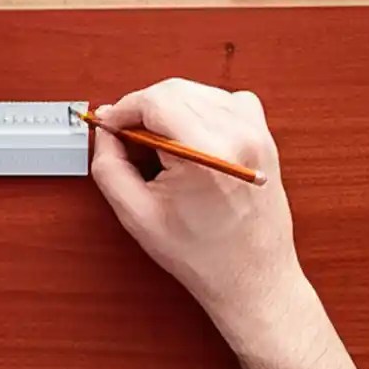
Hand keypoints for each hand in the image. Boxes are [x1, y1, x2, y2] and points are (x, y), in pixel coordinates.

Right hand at [91, 79, 367, 368]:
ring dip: (169, 107)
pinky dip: (200, 109)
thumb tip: (105, 133)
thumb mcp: (137, 215)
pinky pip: (225, 100)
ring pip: (196, 91)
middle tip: (126, 134)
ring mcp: (255, 133)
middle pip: (174, 90)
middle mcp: (237, 136)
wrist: (253, 278)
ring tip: (158, 143)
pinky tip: (190, 137)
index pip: (155, 100)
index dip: (123, 109)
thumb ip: (109, 167)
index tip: (109, 123)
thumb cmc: (203, 256)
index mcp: (207, 154)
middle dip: (142, 107)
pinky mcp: (263, 136)